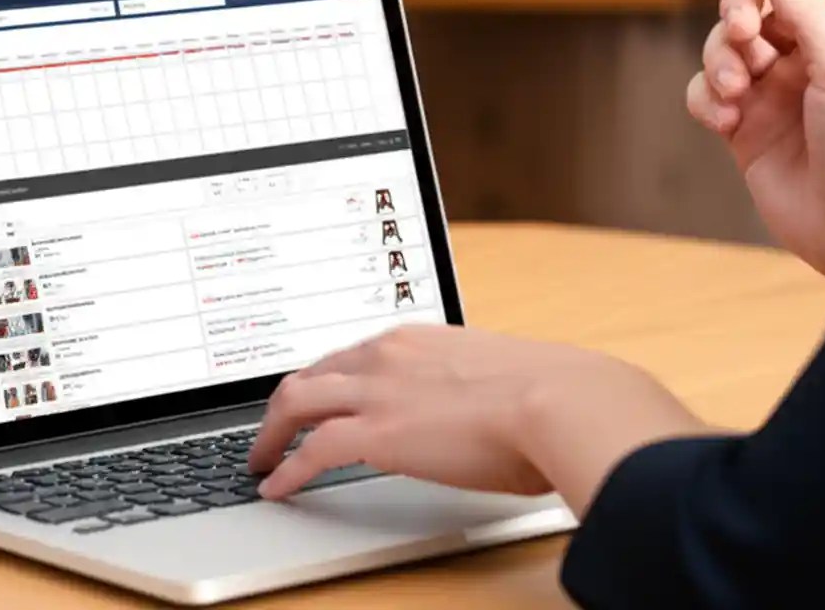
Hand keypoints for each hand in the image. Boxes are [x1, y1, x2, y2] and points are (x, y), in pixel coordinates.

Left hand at [249, 325, 708, 515]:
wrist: (562, 402)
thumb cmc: (552, 394)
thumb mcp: (498, 376)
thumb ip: (469, 387)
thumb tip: (475, 412)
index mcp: (417, 338)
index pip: (350, 354)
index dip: (326, 380)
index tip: (318, 396)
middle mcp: (387, 354)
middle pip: (310, 372)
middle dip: (285, 403)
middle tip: (274, 429)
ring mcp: (378, 390)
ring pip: (295, 402)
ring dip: (271, 433)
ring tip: (261, 460)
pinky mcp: (376, 432)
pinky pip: (311, 450)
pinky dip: (287, 469)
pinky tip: (277, 487)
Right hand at [687, 0, 824, 286]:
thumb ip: (807, 14)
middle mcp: (810, 57)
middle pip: (758, 6)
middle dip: (739, 14)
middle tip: (741, 34)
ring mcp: (775, 92)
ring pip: (724, 48)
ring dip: (718, 61)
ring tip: (734, 92)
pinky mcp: (744, 128)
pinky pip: (706, 94)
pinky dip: (704, 100)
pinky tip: (722, 120)